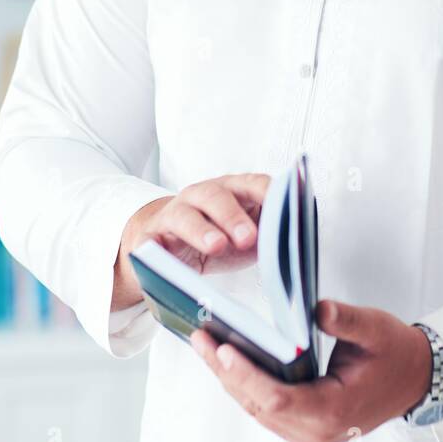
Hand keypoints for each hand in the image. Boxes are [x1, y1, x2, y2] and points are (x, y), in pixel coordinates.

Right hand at [111, 173, 270, 311]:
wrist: (168, 244)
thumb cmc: (216, 236)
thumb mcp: (247, 239)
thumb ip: (267, 237)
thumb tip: (290, 246)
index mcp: (233, 191)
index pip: (252, 183)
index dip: (268, 192)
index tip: (284, 205)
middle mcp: (203, 195)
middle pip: (217, 195)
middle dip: (233, 215)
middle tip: (248, 237)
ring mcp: (176, 212)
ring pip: (186, 215)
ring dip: (202, 230)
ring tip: (216, 246)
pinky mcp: (152, 235)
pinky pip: (152, 240)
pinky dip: (156, 248)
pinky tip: (163, 258)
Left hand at [189, 299, 442, 441]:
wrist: (416, 379)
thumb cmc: (396, 353)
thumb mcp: (376, 328)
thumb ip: (345, 320)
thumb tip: (316, 308)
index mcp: (333, 410)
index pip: (277, 398)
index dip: (246, 374)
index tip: (222, 348)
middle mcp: (316, 431)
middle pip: (259, 404)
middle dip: (225, 371)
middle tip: (199, 338)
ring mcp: (309, 434)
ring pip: (257, 409)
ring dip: (230, 379)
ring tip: (205, 344)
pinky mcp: (305, 429)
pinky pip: (267, 409)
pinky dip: (246, 385)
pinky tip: (229, 359)